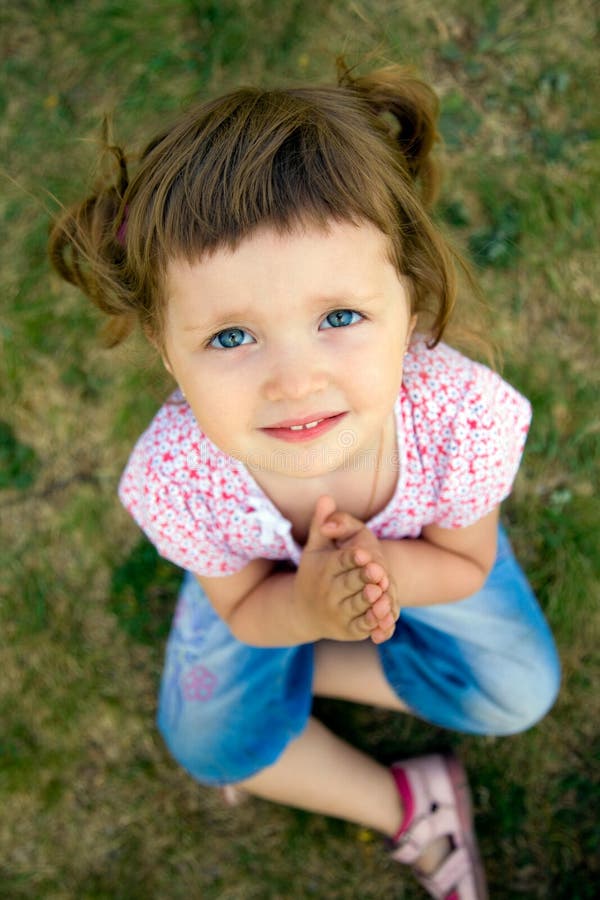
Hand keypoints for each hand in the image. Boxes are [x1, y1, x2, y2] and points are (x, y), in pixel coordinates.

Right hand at [320, 502, 398, 643]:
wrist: (303, 613)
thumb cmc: (315, 573)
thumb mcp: (315, 549)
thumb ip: (323, 524)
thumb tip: (325, 496)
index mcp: (324, 570)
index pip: (339, 562)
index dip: (352, 558)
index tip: (364, 553)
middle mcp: (329, 592)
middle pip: (349, 584)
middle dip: (363, 578)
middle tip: (377, 571)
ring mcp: (338, 612)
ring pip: (357, 606)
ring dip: (369, 602)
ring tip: (380, 593)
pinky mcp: (348, 630)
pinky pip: (363, 627)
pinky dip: (374, 624)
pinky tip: (385, 618)